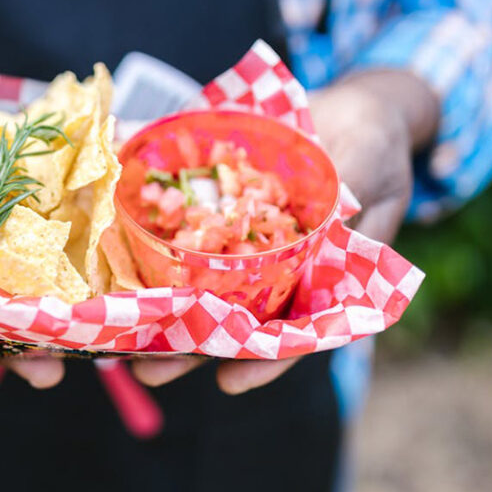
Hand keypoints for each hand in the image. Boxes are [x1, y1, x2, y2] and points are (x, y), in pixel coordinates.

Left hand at [132, 69, 438, 392]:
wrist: (352, 108)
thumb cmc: (373, 142)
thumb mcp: (368, 167)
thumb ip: (348, 197)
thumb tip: (331, 220)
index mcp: (321, 275)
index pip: (293, 332)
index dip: (263, 360)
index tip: (228, 383)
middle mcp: (279, 267)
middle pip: (235, 317)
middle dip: (191, 344)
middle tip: (146, 369)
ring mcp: (247, 240)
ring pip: (203, 283)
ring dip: (164, 307)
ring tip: (120, 334)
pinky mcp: (220, 206)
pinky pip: (185, 226)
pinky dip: (154, 237)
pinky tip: (118, 247)